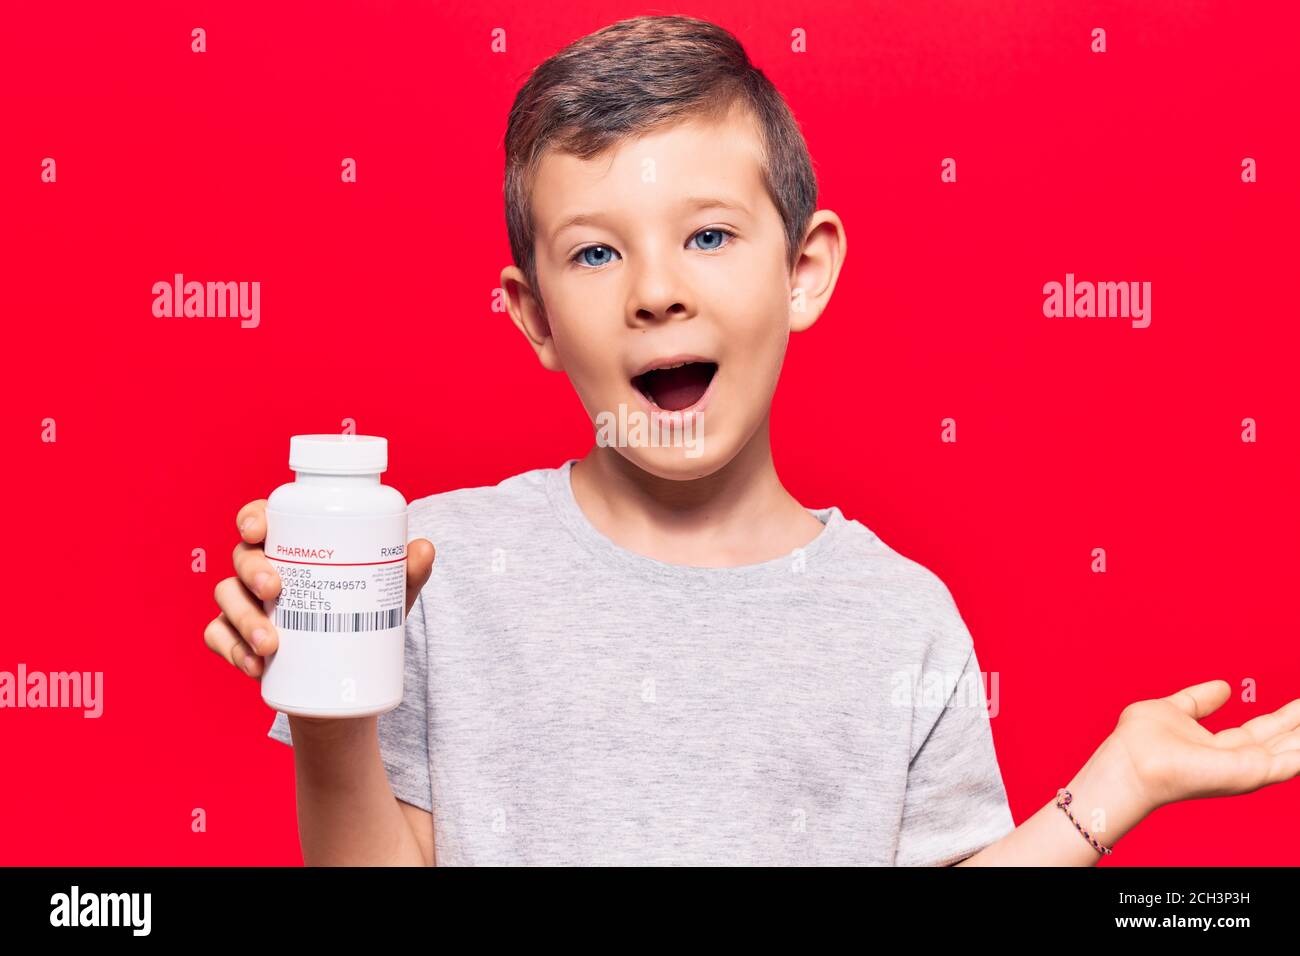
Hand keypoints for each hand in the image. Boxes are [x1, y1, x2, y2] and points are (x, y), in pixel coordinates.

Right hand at [203, 497, 434, 726]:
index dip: (253, 517)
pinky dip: (232, 650)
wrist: (347, 682)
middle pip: (241, 556)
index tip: (259, 529)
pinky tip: (255, 665)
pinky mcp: (236, 639)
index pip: (263, 519)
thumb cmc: (362, 617)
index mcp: (292, 544)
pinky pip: (217, 637)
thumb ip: (406, 572)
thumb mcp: (388, 596)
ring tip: (272, 644)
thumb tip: (424, 549)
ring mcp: (245, 603)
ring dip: (244, 618)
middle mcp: (262, 568)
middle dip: (252, 570)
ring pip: (226, 597)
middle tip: (275, 589)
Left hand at [1105, 679, 1299, 811]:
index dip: (1286, 717)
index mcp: (1221, 746)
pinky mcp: (1251, 774)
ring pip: (1292, 750)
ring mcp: (1246, 769)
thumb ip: (1200, 701)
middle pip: (1283, 740)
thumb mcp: (1175, 710)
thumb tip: (1224, 687)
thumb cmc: (1139, 743)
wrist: (1130, 762)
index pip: (1264, 730)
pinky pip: (1292, 762)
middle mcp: (1238, 761)